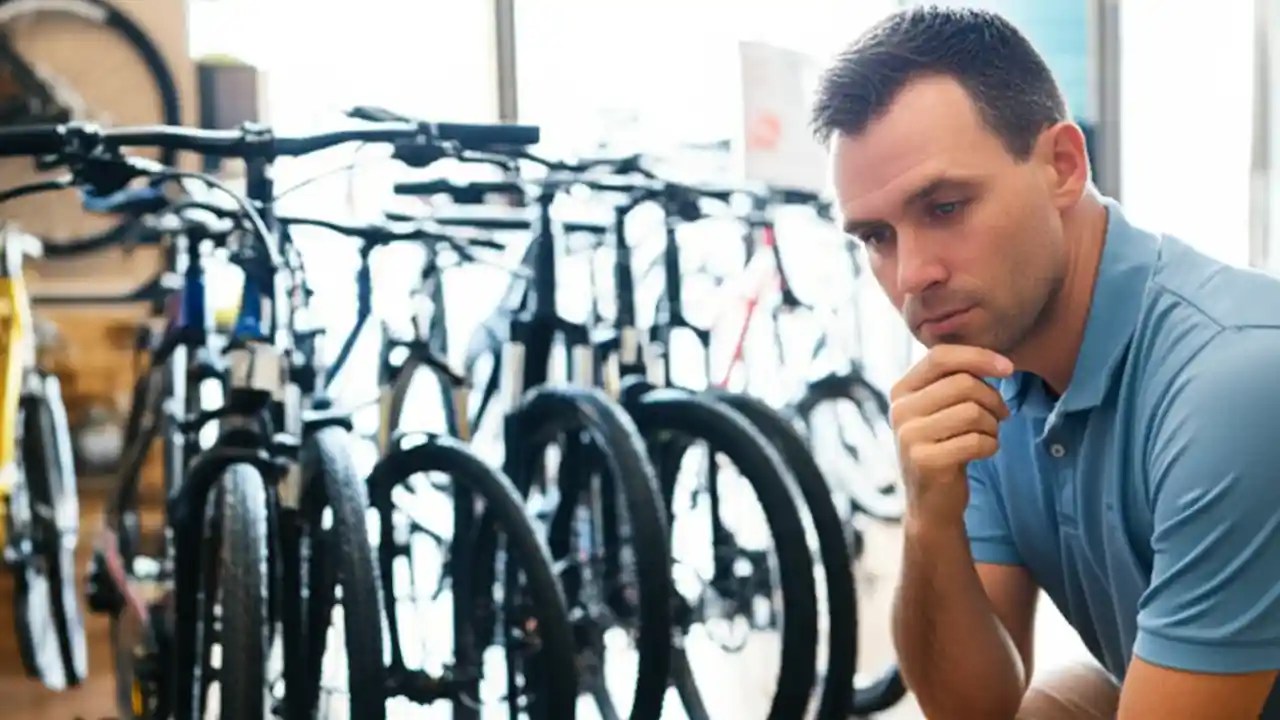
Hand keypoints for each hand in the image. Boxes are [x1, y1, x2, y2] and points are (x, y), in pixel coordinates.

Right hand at [890, 344, 1013, 525]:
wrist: (930, 502)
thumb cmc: (944, 447)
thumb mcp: (940, 409)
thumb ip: (955, 381)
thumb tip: (999, 362)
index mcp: (902, 390)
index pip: (940, 356)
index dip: (978, 356)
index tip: (1008, 368)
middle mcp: (900, 410)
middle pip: (963, 383)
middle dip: (993, 398)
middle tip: (1001, 414)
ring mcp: (909, 436)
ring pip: (973, 412)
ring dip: (993, 425)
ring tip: (989, 435)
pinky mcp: (925, 461)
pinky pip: (976, 441)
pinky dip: (991, 445)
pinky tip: (984, 452)